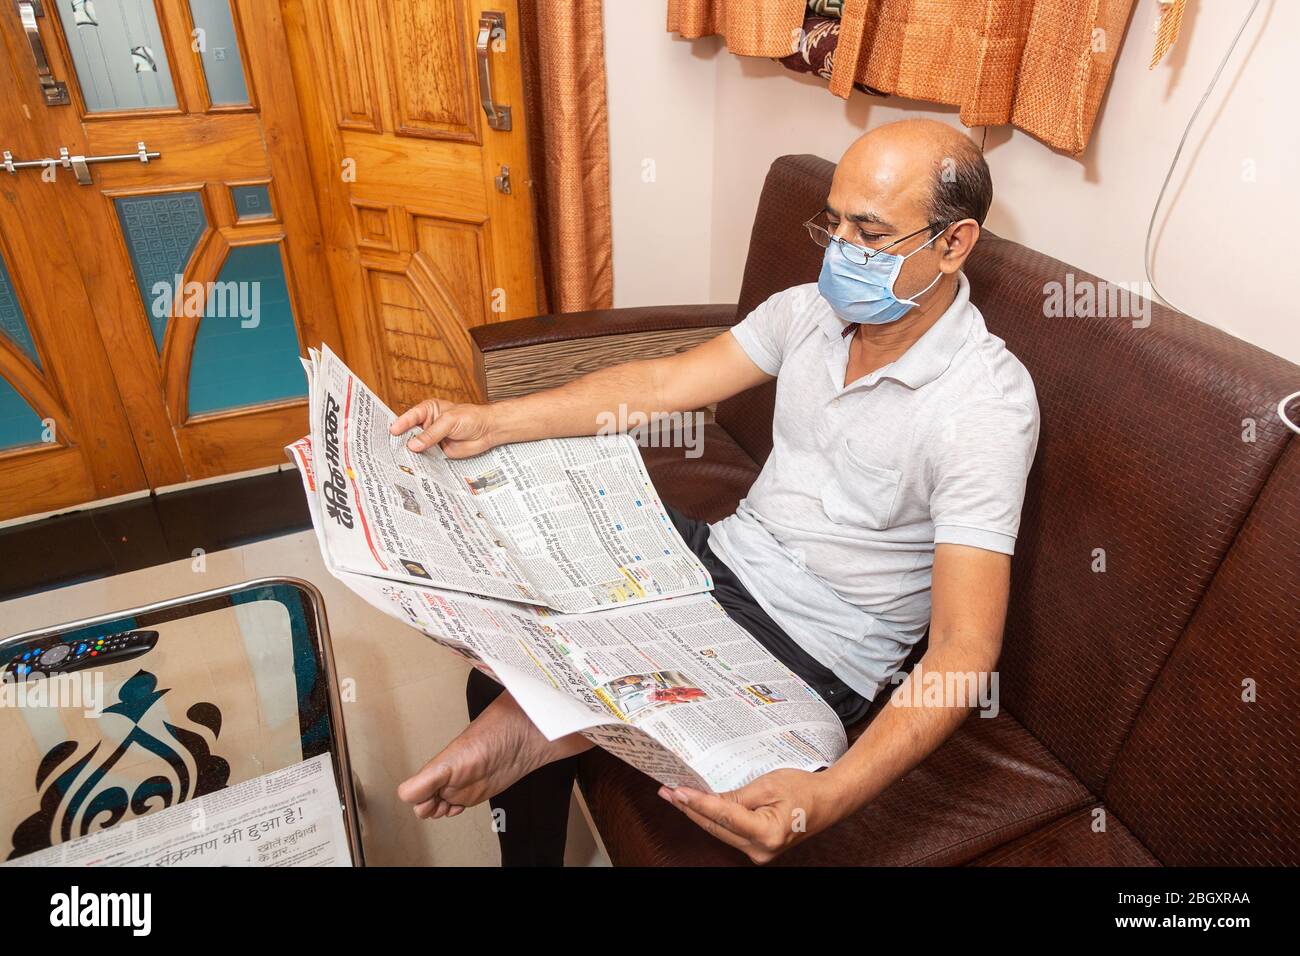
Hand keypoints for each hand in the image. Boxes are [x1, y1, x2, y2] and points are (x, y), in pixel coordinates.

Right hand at [390, 399, 496, 457]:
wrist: (488, 431)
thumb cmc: (472, 418)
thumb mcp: (449, 422)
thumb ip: (432, 434)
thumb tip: (414, 445)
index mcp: (428, 410)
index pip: (411, 416)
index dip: (401, 424)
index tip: (392, 431)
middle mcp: (427, 424)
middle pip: (410, 433)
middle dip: (402, 441)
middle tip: (390, 449)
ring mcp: (432, 439)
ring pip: (417, 447)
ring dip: (410, 454)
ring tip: (398, 460)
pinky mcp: (437, 452)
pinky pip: (426, 457)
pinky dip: (420, 462)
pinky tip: (413, 467)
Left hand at [658, 768, 838, 863]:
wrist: (827, 802)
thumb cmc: (803, 789)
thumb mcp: (768, 785)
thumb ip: (736, 796)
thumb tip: (706, 799)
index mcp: (768, 832)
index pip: (724, 816)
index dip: (697, 803)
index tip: (677, 791)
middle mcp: (761, 849)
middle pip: (716, 827)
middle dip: (689, 808)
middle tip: (667, 791)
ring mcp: (758, 852)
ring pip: (719, 831)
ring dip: (697, 814)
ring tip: (675, 796)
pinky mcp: (756, 847)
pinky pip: (728, 832)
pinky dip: (712, 819)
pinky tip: (697, 806)